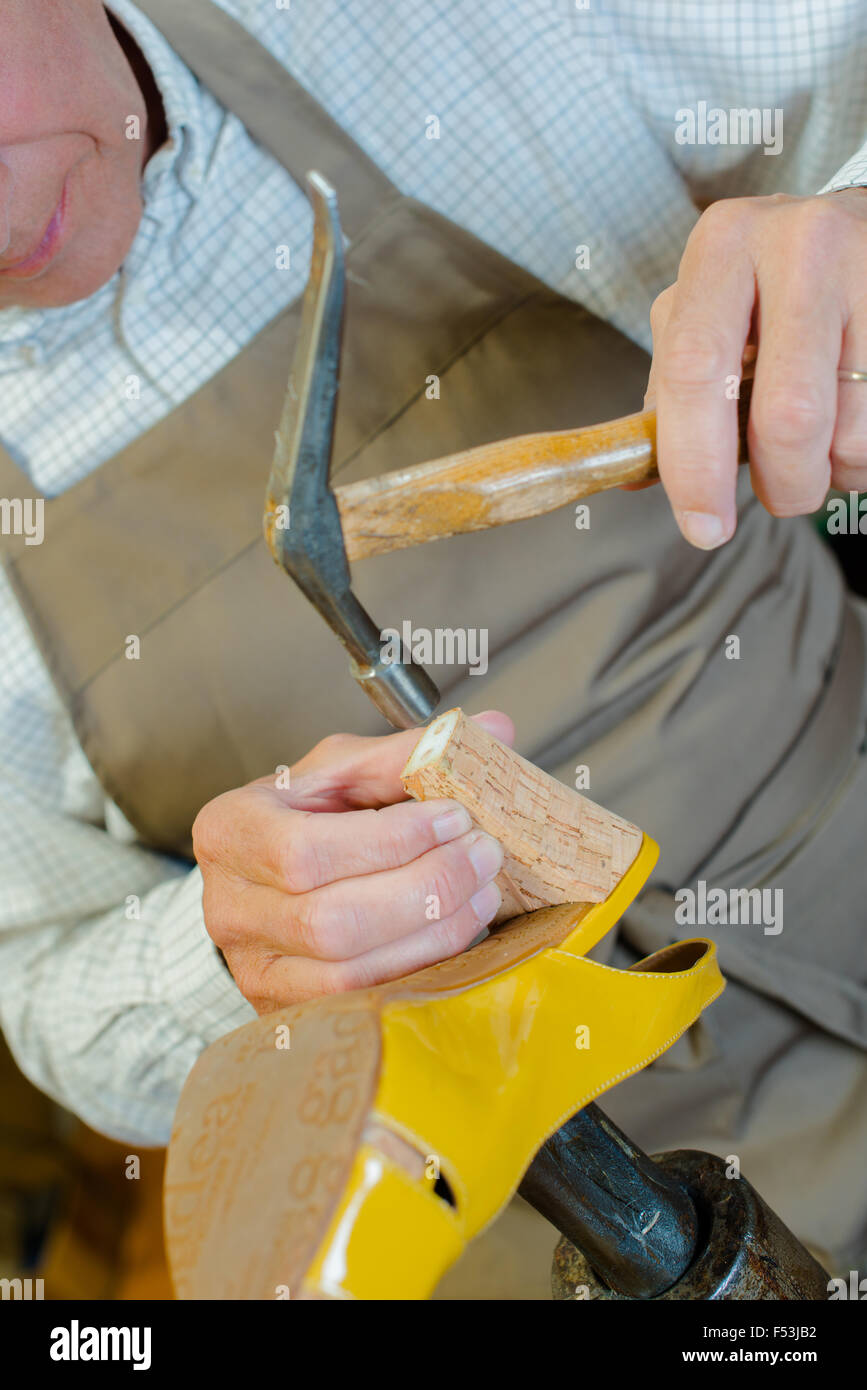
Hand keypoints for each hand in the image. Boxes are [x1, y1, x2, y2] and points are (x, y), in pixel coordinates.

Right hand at [192, 712, 513, 1013]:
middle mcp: (228, 907)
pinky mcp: (288, 1009)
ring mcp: (254, 968)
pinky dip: (423, 967)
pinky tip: (459, 930)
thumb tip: (492, 730)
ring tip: (483, 890)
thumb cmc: (309, 817)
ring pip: (348, 970)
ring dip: (433, 931)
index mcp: (230, 831)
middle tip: (484, 854)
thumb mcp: (345, 770)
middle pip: (328, 920)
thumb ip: (409, 752)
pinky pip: (363, 1001)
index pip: (304, 850)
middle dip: (424, 887)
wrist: (272, 878)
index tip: (455, 817)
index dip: (389, 841)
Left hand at [645, 187, 866, 547]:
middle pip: (785, 415)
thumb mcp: (713, 312)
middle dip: (783, 483)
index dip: (695, 465)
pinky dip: (864, 454)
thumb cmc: (775, 287)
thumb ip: (674, 390)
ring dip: (836, 469)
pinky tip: (858, 417)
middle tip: (783, 494)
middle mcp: (796, 243)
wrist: (864, 227)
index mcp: (722, 247)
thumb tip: (636, 474)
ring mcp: (866, 265)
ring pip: (850, 431)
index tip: (702, 526)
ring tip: (829, 441)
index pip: (693, 371)